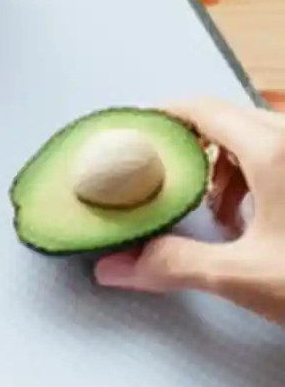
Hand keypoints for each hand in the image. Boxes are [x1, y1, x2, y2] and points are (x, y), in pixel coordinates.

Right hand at [94, 97, 284, 323]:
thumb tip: (118, 266)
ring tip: (221, 215)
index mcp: (275, 150)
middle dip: (195, 154)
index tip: (136, 131)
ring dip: (231, 170)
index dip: (163, 115)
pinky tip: (258, 221)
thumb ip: (174, 265)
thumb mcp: (245, 276)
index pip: (203, 109)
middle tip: (169, 186)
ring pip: (261, 140)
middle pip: (231, 123)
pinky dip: (262, 179)